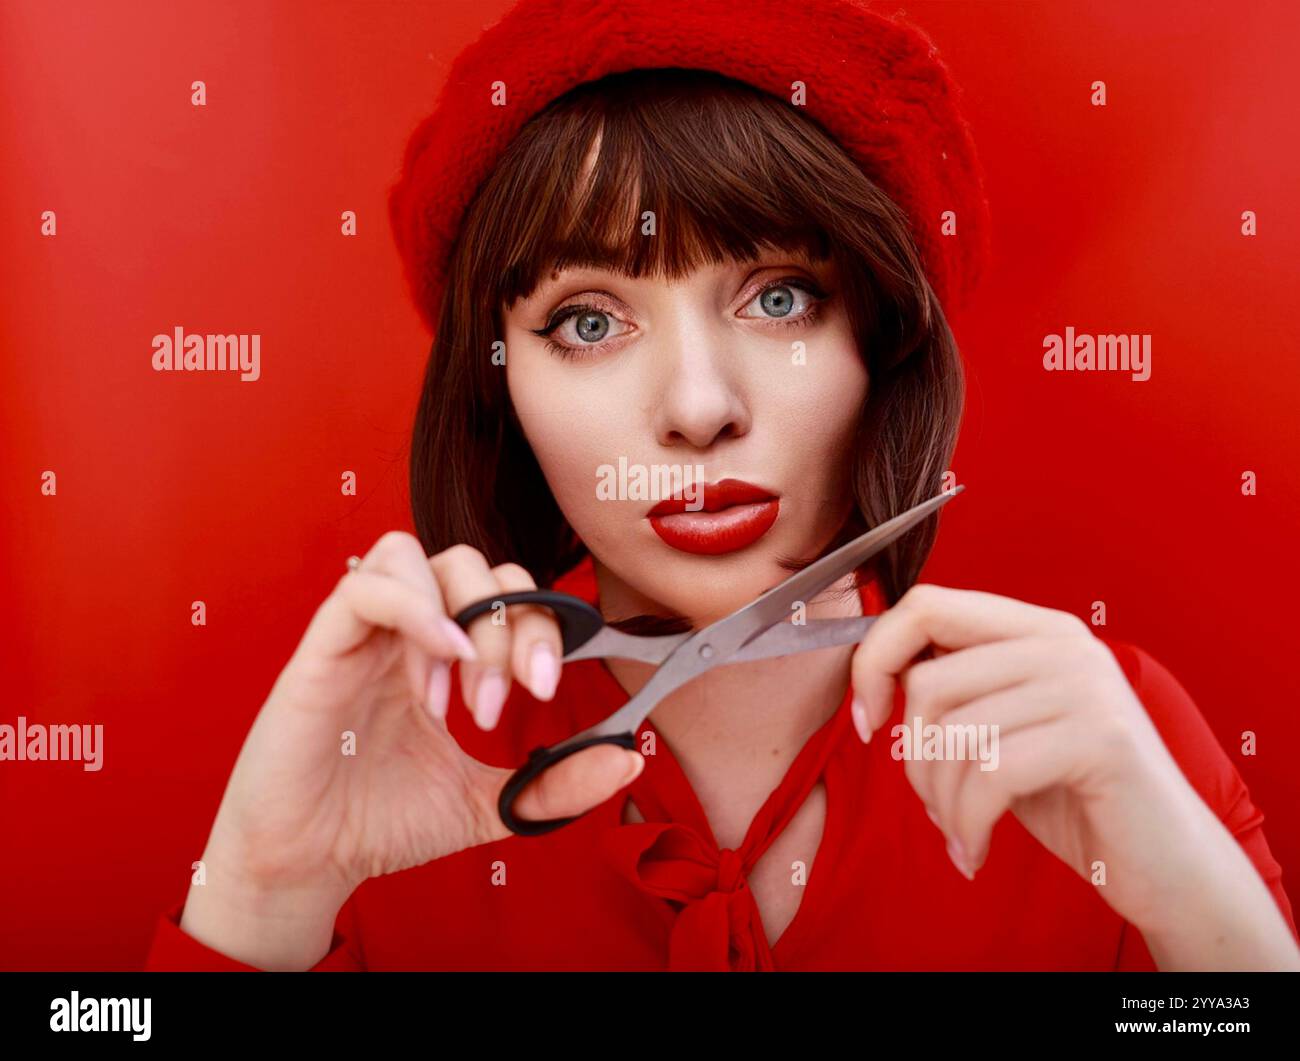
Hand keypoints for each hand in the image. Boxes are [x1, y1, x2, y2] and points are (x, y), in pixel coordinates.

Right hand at [182, 532, 642, 968]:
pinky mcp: (321, 647)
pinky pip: (364, 586)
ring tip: (461, 697)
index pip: (506, 594)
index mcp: (444, 654)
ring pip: (417, 555)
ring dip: (460, 616)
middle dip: (510, 625)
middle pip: (472, 564)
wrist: (307, 863)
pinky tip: (439, 664)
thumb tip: (629, 757)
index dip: (541, 626)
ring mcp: (362, 633)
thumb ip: (555, 784)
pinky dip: (413, 609)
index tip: (545, 692)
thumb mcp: (488, 804)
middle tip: (508, 701)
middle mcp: (405, 631)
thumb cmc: (382, 821)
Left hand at [849, 584, 1299, 968]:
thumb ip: (958, 687)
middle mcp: (1062, 644)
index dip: (875, 659)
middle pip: (928, 682)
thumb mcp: (1006, 726)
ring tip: (959, 830)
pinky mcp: (1100, 739)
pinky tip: (974, 851)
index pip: (924, 606)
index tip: (866, 717)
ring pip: (953, 735)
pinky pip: (989, 776)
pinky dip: (966, 825)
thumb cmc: (1072, 794)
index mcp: (1034, 628)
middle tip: (934, 803)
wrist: (1167, 862)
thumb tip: (872, 673)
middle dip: (912, 758)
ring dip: (940, 801)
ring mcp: (1085, 687)